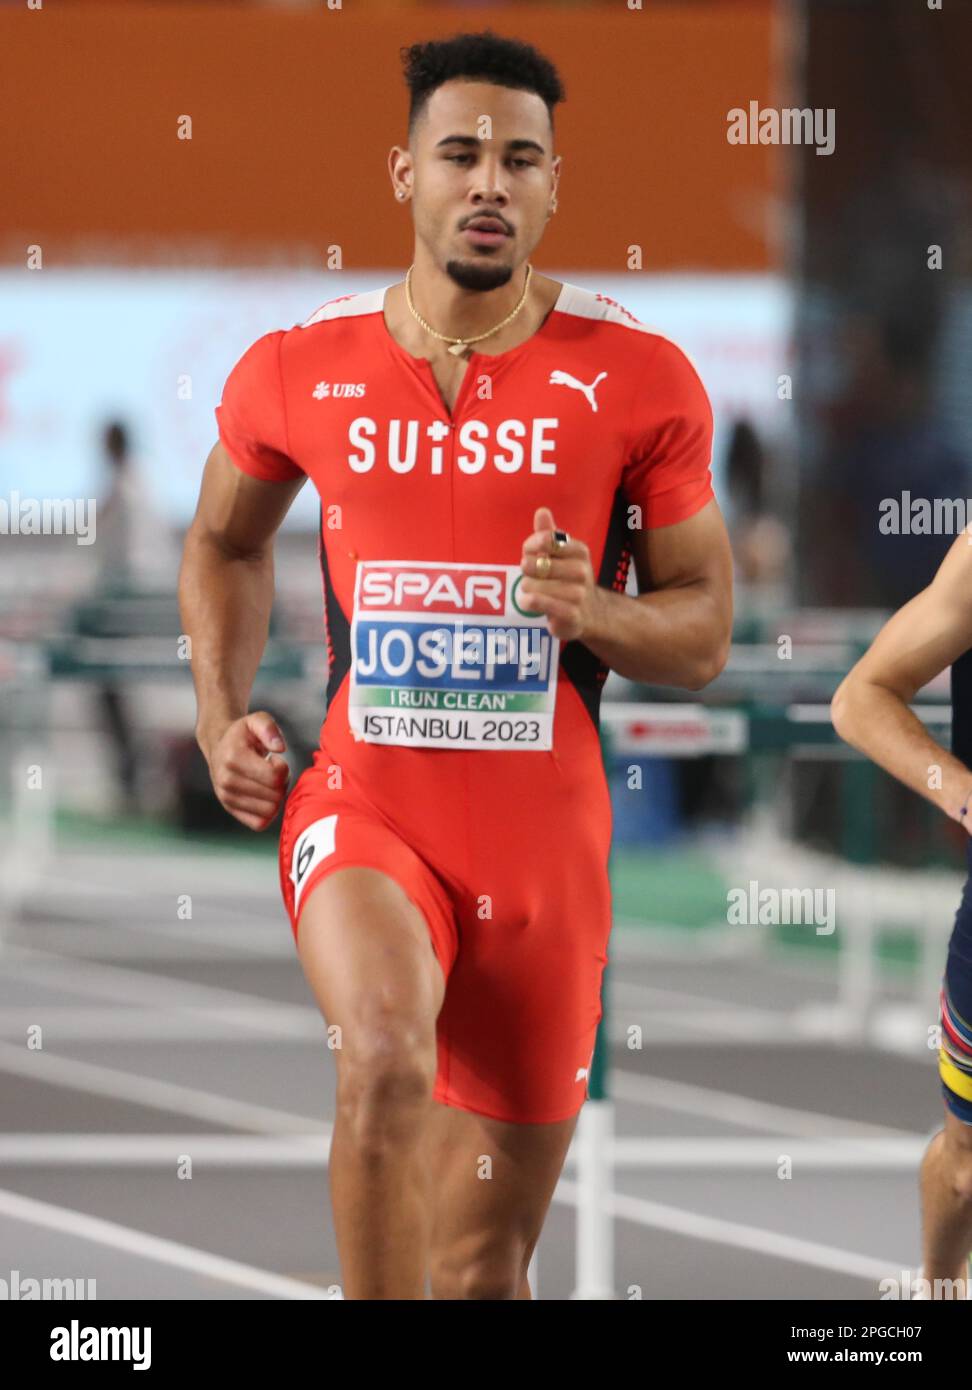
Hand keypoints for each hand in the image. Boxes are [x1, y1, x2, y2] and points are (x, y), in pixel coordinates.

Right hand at [201, 711, 290, 830]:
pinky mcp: (231, 810)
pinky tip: (264, 795)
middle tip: (273, 771)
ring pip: (270, 810)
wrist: (219, 746)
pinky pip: (260, 823)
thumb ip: (269, 728)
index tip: (275, 759)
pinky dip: (268, 811)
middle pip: (275, 794)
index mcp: (233, 758)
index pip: (275, 776)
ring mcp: (226, 798)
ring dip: (276, 797)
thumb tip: (280, 748)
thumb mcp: (256, 720)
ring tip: (267, 782)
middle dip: (282, 782)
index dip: (283, 767)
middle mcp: (226, 780)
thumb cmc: (243, 734)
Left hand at [518, 506, 600, 642]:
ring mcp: (578, 594)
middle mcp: (582, 571)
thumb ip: (548, 534)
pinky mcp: (571, 614)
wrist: (591, 613)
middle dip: (527, 570)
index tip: (530, 552)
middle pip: (536, 563)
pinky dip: (529, 602)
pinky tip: (527, 601)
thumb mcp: (560, 554)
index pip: (545, 540)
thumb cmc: (568, 579)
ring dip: (526, 587)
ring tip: (532, 590)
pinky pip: (540, 603)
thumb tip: (542, 511)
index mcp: (579, 551)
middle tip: (532, 575)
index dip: (531, 546)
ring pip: (533, 584)